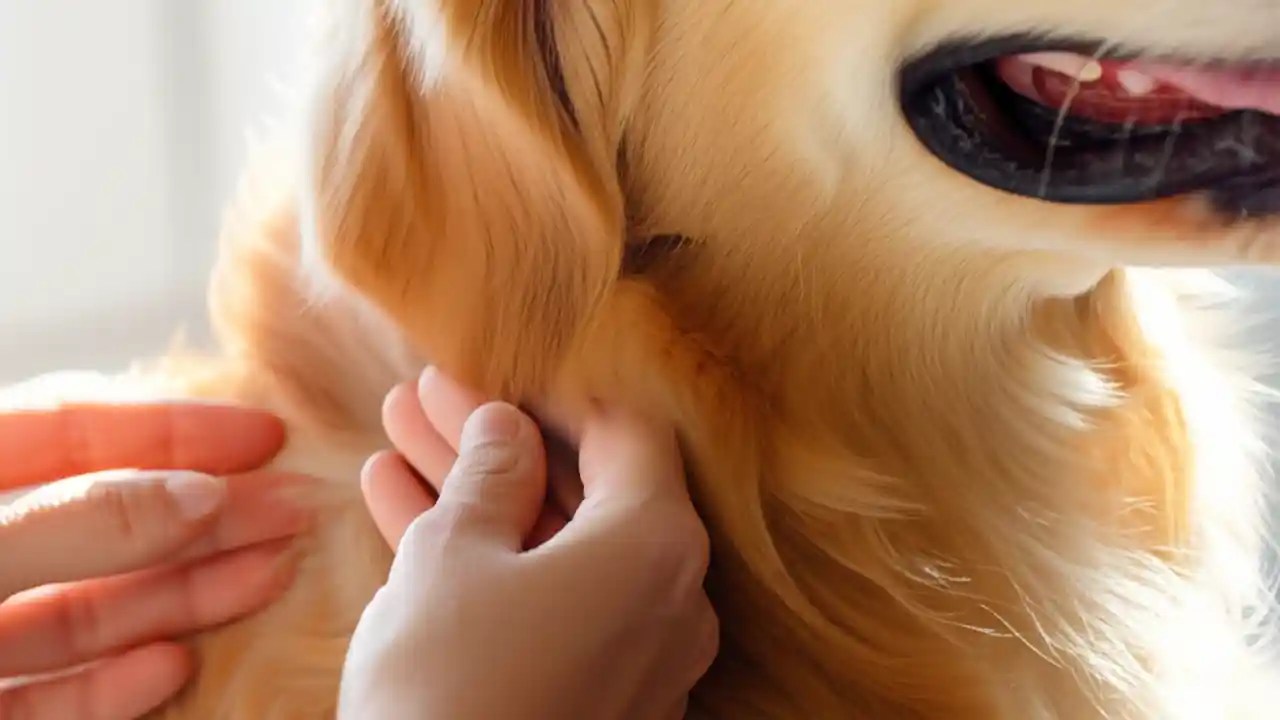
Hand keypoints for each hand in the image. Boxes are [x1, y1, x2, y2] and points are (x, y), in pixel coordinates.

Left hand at [0, 402, 312, 719]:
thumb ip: (80, 525)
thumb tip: (202, 494)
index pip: (62, 428)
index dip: (165, 425)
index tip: (265, 434)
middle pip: (97, 520)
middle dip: (202, 514)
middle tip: (296, 509)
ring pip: (86, 609)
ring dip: (182, 595)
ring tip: (273, 576)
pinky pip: (55, 696)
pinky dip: (115, 684)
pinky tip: (175, 666)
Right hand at [341, 369, 717, 719]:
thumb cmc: (448, 690)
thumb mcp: (454, 554)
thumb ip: (487, 470)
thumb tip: (505, 427)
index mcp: (656, 545)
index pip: (625, 430)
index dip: (552, 390)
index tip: (491, 365)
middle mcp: (668, 601)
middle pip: (583, 489)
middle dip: (496, 440)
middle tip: (425, 396)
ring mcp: (637, 660)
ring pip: (553, 548)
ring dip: (478, 494)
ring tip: (398, 436)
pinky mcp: (597, 701)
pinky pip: (547, 606)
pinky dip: (489, 561)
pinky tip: (403, 506)